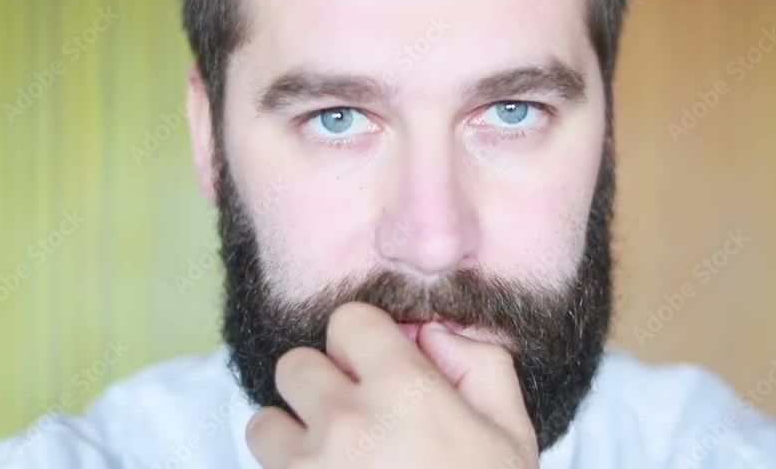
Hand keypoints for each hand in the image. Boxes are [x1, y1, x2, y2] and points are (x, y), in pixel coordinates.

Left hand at [245, 302, 538, 468]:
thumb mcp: (511, 433)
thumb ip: (481, 365)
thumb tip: (433, 334)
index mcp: (404, 390)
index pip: (347, 321)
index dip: (365, 340)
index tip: (378, 367)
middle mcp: (346, 421)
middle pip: (294, 364)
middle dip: (322, 383)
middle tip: (354, 415)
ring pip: (264, 423)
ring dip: (292, 435)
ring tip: (333, 461)